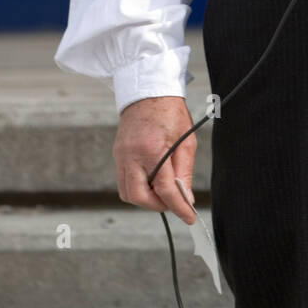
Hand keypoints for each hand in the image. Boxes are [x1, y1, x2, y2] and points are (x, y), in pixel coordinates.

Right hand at [113, 95, 196, 224]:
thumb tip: (186, 197)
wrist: (148, 91)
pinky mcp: (118, 155)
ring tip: (163, 190)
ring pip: (127, 193)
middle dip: (157, 205)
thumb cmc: (170, 112)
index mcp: (152, 149)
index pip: (164, 188)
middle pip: (139, 197)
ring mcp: (121, 156)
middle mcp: (132, 155)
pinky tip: (152, 180)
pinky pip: (124, 181)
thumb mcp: (186, 140)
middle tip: (173, 202)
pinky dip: (138, 187)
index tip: (189, 216)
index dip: (178, 206)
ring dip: (146, 198)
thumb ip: (184, 171)